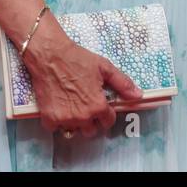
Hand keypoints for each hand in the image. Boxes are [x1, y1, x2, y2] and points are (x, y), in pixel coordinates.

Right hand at [21, 21, 144, 139]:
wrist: (50, 55)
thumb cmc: (77, 59)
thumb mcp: (104, 67)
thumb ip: (122, 83)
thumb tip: (137, 95)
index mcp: (98, 106)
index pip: (108, 122)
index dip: (106, 113)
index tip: (101, 106)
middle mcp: (83, 117)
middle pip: (91, 130)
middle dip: (91, 120)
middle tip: (86, 105)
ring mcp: (65, 119)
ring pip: (74, 131)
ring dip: (75, 122)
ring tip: (72, 105)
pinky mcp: (49, 119)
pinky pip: (56, 128)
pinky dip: (57, 120)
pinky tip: (59, 105)